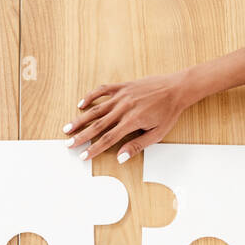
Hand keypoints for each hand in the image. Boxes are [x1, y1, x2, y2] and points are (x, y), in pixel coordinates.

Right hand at [62, 69, 201, 160]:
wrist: (176, 89)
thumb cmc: (169, 112)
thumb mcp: (157, 134)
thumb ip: (137, 145)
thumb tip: (121, 157)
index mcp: (132, 121)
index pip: (108, 139)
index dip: (94, 149)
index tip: (83, 155)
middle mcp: (124, 108)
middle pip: (98, 125)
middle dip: (81, 136)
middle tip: (68, 144)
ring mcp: (122, 95)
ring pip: (96, 109)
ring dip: (80, 119)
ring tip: (68, 127)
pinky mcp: (123, 86)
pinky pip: (103, 91)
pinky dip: (91, 96)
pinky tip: (81, 104)